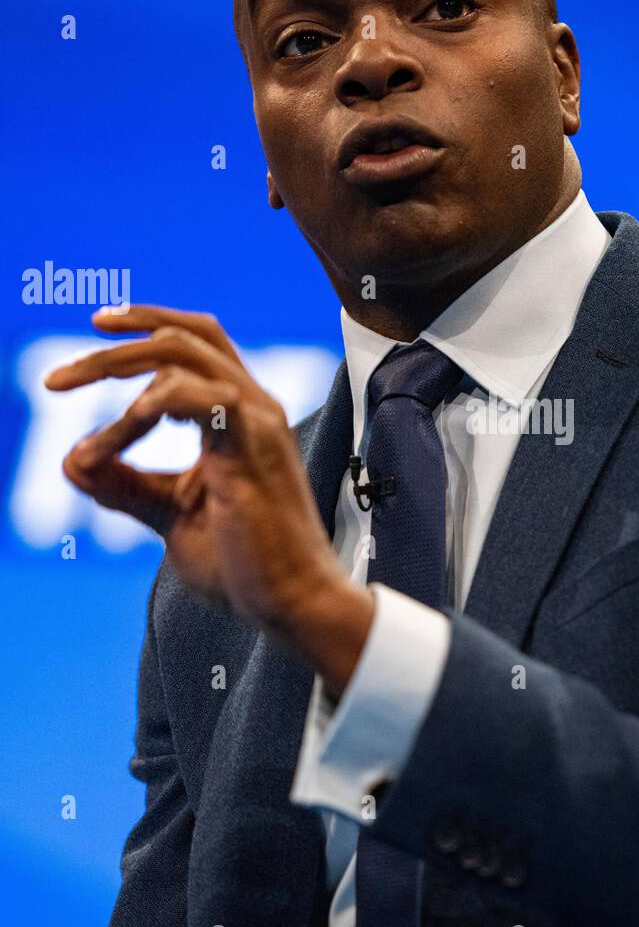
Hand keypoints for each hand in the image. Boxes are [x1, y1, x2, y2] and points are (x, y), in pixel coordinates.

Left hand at [44, 304, 372, 680]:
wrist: (293, 602)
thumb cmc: (247, 565)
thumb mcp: (170, 516)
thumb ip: (126, 485)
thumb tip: (71, 460)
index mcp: (241, 415)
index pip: (196, 341)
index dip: (146, 325)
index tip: (95, 332)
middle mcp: (254, 405)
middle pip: (185, 335)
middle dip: (114, 346)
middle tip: (57, 379)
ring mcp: (257, 420)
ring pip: (182, 353)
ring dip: (117, 376)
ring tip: (82, 423)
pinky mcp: (252, 446)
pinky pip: (198, 395)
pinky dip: (151, 403)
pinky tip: (126, 427)